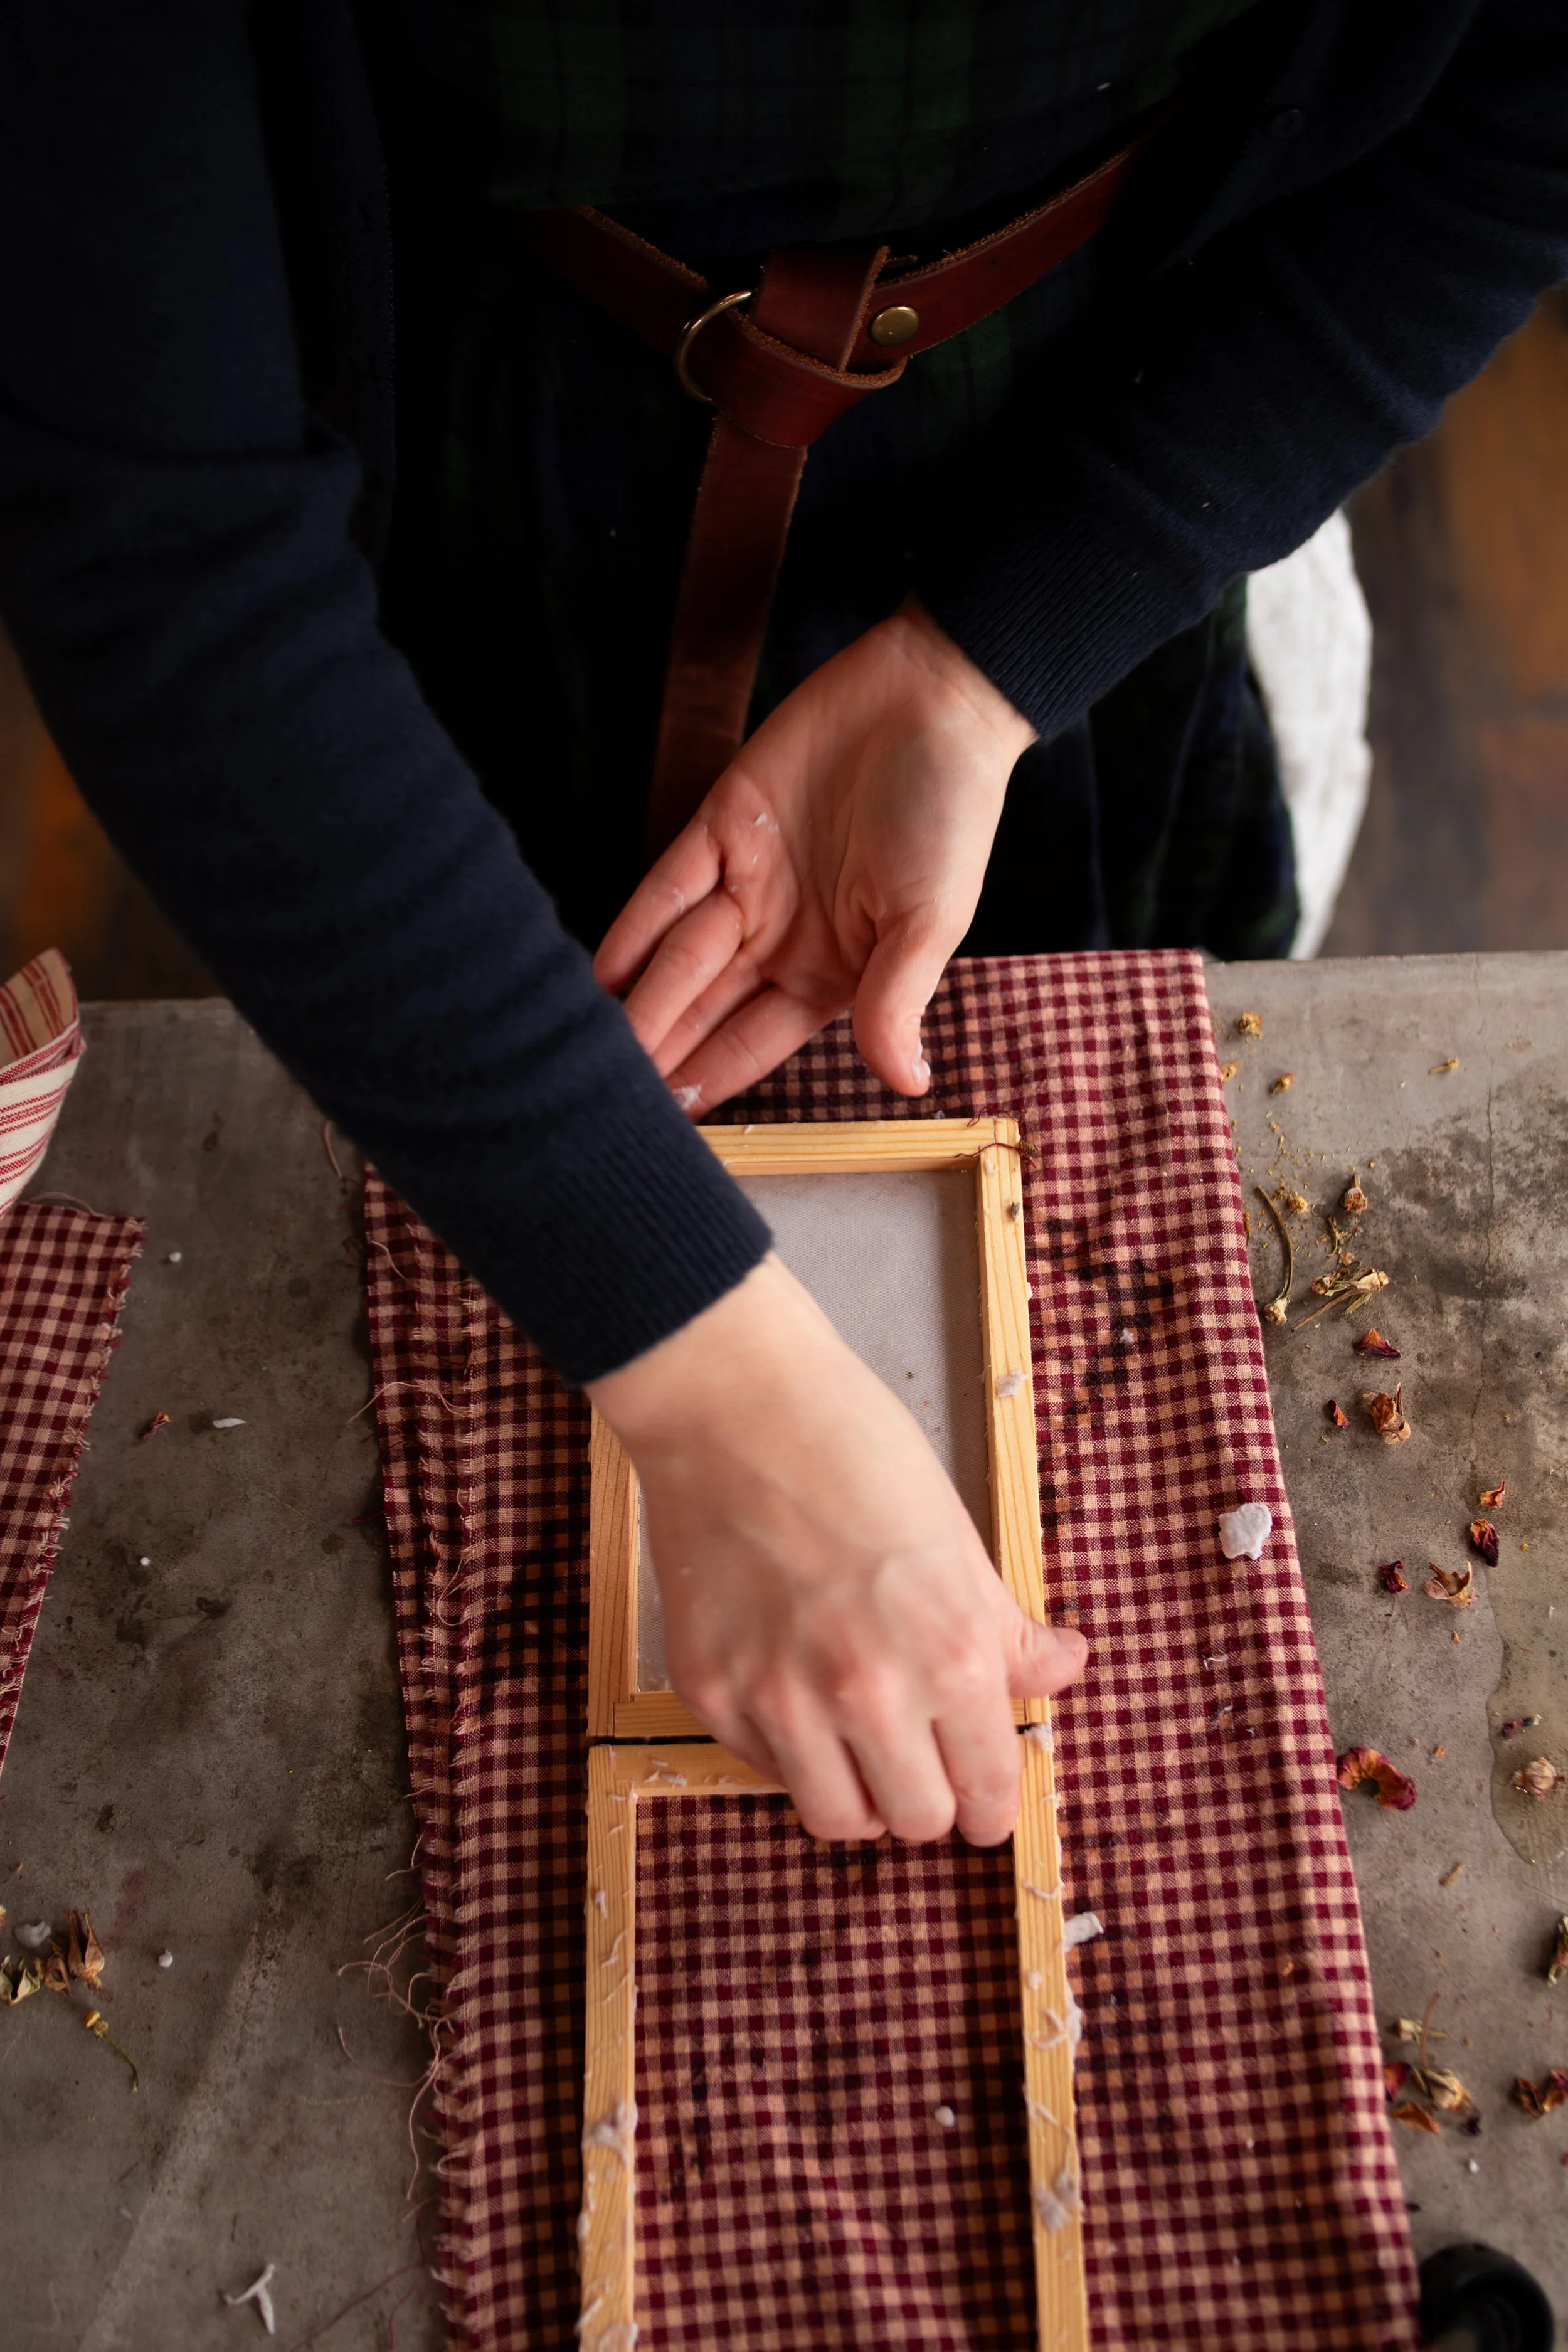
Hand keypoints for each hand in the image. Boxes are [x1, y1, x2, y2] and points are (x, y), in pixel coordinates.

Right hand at [587, 1254, 1086, 1843]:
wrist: (733, 1403)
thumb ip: (1007, 1629)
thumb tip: (1063, 1669)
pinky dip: (788, 1751)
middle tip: (922, 1759)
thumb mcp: (957, 1537)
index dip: (992, 1801)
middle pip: (917, 1823)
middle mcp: (868, 1693)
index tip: (982, 1792)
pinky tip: (795, 1690)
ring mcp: (779, 1699)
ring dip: (859, 1794)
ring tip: (858, 1743)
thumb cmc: (854, 1449)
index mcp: (951, 1655)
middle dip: (930, 1798)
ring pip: (838, 1820)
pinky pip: (764, 1769)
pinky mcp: (710, 1691)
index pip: (988, 1792)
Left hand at [594, 598, 1035, 1113]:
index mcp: (834, 971)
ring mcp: (749, 879)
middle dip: (660, 1050)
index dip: (714, 1079)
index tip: (669, 1126)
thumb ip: (899, 1000)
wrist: (934, 698)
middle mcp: (782, 935)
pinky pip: (668, 885)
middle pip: (706, 1006)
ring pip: (680, 954)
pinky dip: (633, 926)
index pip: (757, 1041)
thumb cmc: (952, 813)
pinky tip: (600, 973)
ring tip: (592, 1048)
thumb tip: (907, 1084)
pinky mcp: (723, 821)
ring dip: (640, 1001)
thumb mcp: (931, 918)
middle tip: (607, 1097)